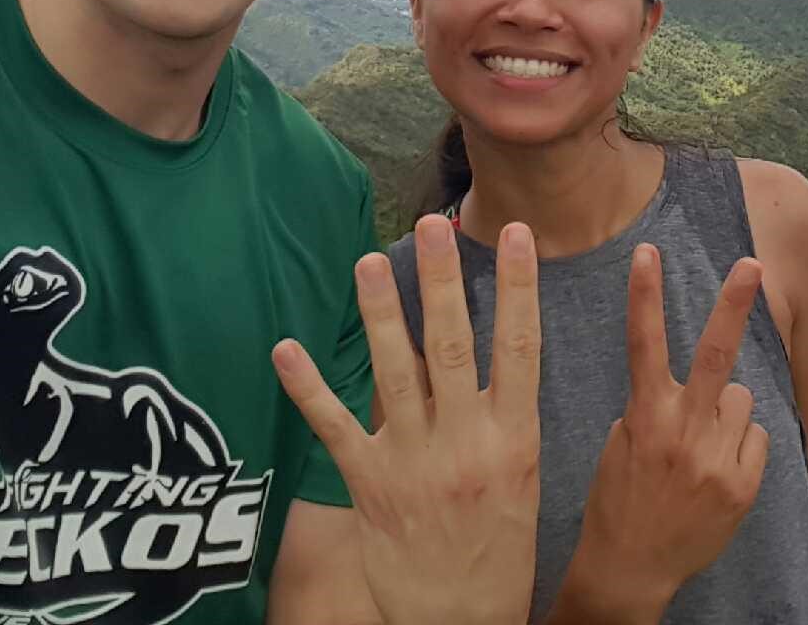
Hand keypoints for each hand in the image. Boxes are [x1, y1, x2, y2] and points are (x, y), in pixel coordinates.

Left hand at [273, 215, 541, 624]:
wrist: (463, 621)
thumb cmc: (499, 547)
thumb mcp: (521, 476)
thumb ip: (501, 414)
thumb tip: (488, 349)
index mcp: (513, 438)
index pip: (521, 347)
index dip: (521, 287)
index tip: (519, 235)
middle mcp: (465, 442)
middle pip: (456, 346)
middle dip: (444, 282)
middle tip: (435, 223)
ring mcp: (414, 462)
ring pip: (396, 373)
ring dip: (381, 313)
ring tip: (369, 260)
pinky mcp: (370, 485)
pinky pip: (335, 427)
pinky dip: (309, 387)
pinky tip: (286, 348)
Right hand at [551, 247, 768, 621]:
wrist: (632, 570)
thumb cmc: (619, 500)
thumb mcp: (621, 444)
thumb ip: (655, 407)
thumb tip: (696, 385)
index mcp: (644, 416)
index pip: (641, 343)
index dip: (644, 295)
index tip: (647, 251)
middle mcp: (681, 432)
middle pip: (713, 355)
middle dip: (733, 304)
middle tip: (753, 263)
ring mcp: (715, 459)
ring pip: (741, 399)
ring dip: (727, 412)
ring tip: (701, 448)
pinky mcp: (741, 486)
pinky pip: (755, 438)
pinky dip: (741, 447)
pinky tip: (717, 473)